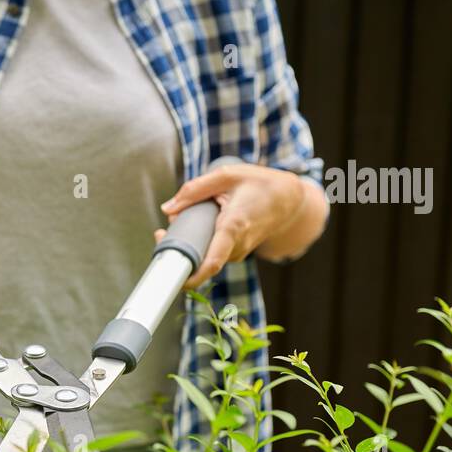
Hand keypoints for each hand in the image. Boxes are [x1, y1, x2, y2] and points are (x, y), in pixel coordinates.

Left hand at [155, 163, 307, 289]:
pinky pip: (212, 254)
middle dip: (178, 251)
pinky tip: (195, 227)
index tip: (172, 276)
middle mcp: (237, 245)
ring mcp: (238, 252)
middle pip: (201, 260)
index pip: (212, 261)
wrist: (290, 199)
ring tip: (179, 223)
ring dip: (189, 245)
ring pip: (205, 257)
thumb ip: (195, 189)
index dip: (192, 275)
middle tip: (161, 233)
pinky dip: (200, 244)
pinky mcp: (237, 253)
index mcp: (234, 226)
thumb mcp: (227, 175)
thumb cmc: (260, 184)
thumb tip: (167, 209)